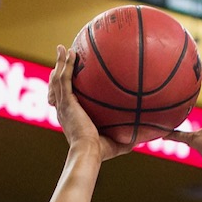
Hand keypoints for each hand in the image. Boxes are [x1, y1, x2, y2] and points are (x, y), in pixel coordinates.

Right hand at [47, 44, 131, 160]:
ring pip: (57, 79)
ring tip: (62, 48)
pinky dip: (65, 65)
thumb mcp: (117, 142)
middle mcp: (64, 110)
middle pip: (58, 86)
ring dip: (60, 62)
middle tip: (63, 57)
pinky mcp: (66, 102)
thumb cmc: (101, 152)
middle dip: (59, 71)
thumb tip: (145, 135)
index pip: (66, 98)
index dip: (66, 88)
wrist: (89, 153)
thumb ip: (127, 137)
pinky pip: (64, 79)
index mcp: (71, 117)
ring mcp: (64, 105)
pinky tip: (69, 53)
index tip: (71, 79)